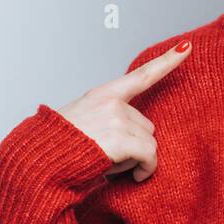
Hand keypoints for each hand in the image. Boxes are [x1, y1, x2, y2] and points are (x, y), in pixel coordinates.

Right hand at [57, 40, 192, 182]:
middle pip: (147, 125)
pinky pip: (149, 156)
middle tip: (111, 157)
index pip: (142, 75)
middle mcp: (111, 102)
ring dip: (137, 160)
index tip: (186, 47)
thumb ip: (108, 120)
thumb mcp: (81, 123)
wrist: (37, 163)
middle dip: (136, 145)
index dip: (167, 60)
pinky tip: (133, 176)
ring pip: (150, 143)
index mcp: (103, 94)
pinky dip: (145, 169)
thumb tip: (140, 139)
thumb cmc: (58, 149)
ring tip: (111, 165)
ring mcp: (115, 119)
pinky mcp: (120, 139)